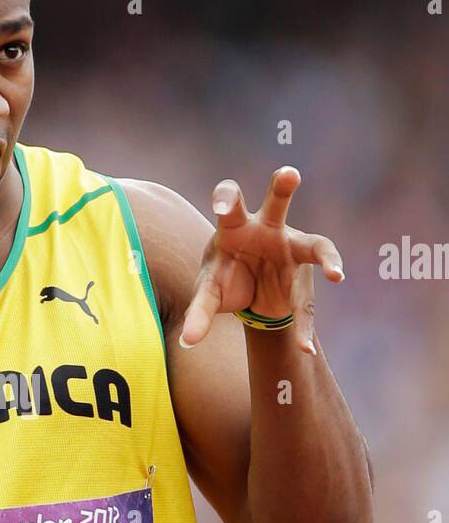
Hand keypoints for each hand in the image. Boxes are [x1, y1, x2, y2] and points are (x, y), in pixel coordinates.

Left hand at [180, 167, 344, 354]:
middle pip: (277, 202)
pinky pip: (309, 299)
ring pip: (315, 244)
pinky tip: (304, 348)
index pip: (230, 203)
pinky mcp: (305, 276)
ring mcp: (292, 249)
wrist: (250, 295)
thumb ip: (198, 312)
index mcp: (235, 226)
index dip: (227, 198)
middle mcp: (268, 229)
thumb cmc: (225, 279)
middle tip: (290, 174)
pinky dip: (304, 326)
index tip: (223, 206)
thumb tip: (186, 341)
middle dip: (283, 185)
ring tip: (336, 274)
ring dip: (327, 257)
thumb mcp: (209, 293)